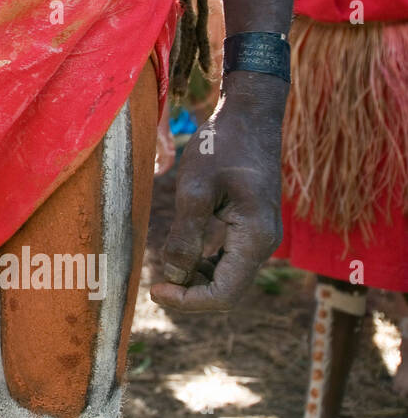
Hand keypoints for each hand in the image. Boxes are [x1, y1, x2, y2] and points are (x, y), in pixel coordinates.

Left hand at [150, 72, 286, 311]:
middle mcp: (264, 243)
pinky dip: (203, 263)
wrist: (250, 116)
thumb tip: (173, 274)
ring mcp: (259, 235)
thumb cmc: (222, 145)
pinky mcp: (250, 225)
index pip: (225, 293)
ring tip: (162, 270)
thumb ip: (185, 234)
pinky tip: (179, 254)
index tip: (155, 291)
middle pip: (227, 290)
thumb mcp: (196, 188)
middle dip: (190, 293)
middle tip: (153, 284)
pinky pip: (228, 258)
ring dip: (195, 280)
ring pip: (228, 276)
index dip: (189, 301)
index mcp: (255, 237)